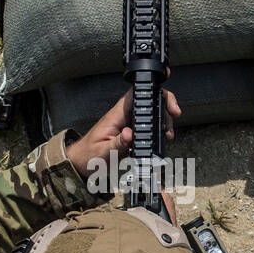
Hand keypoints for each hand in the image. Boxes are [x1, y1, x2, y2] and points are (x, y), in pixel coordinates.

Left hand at [66, 88, 180, 177]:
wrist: (80, 163)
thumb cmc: (87, 155)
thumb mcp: (101, 152)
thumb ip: (117, 143)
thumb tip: (130, 134)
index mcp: (116, 115)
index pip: (135, 94)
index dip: (151, 89)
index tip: (164, 96)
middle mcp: (124, 117)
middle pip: (148, 102)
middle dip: (164, 105)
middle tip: (174, 115)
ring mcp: (128, 124)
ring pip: (151, 114)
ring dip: (163, 120)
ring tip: (168, 133)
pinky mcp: (131, 134)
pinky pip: (148, 127)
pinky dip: (158, 131)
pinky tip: (163, 137)